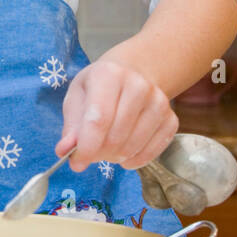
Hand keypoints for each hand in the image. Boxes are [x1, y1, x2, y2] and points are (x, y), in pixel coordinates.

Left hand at [55, 59, 177, 172]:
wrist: (132, 74)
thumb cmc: (98, 87)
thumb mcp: (77, 98)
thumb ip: (71, 126)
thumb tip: (64, 151)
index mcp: (109, 75)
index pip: (98, 119)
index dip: (87, 147)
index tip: (77, 163)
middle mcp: (138, 85)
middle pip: (116, 136)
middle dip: (99, 153)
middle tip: (91, 152)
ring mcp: (159, 102)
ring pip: (133, 146)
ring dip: (115, 156)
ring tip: (107, 147)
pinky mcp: (171, 119)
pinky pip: (152, 152)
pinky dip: (135, 160)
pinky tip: (125, 154)